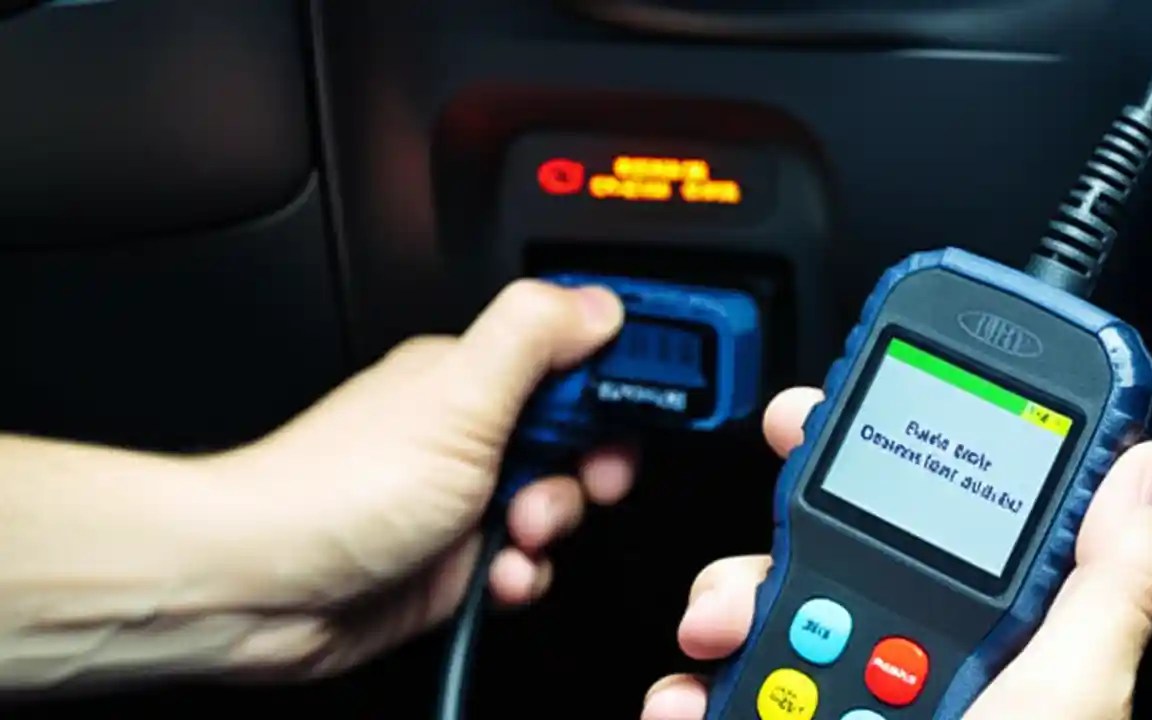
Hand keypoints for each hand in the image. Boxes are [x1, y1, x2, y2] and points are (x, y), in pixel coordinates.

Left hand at [206, 279, 633, 677]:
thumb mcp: (456, 398)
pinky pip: (527, 561)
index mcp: (471, 375)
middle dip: (594, 463)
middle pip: (579, 433)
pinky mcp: (456, 557)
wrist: (259, 589)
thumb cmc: (331, 491)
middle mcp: (470, 430)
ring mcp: (463, 496)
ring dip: (555, 524)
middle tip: (587, 475)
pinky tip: (496, 573)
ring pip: (560, 504)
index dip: (619, 376)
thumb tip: (597, 300)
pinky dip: (524, 572)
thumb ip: (531, 337)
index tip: (654, 400)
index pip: (572, 352)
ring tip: (518, 530)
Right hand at [643, 388, 1151, 719]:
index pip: (920, 519)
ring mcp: (828, 703)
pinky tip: (690, 705)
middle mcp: (896, 661)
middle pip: (811, 561)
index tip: (810, 420)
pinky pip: (708, 694)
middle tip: (743, 581)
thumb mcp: (1067, 696)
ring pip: (749, 620)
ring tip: (716, 651)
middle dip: (759, 553)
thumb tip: (1148, 473)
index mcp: (977, 638)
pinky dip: (684, 695)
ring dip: (716, 620)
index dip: (862, 455)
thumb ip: (1105, 587)